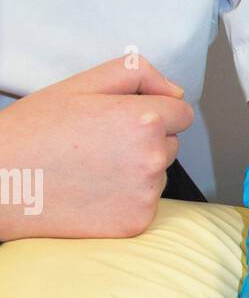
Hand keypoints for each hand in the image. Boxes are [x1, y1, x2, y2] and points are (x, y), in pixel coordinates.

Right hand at [0, 57, 192, 238]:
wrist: (3, 182)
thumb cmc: (36, 130)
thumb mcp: (81, 83)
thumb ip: (136, 74)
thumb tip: (176, 92)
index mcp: (143, 120)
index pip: (182, 113)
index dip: (153, 111)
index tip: (124, 118)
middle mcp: (152, 159)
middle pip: (171, 144)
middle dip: (145, 140)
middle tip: (99, 142)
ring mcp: (145, 195)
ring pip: (158, 174)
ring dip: (137, 170)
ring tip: (92, 167)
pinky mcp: (135, 223)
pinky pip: (145, 203)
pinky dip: (126, 198)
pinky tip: (93, 191)